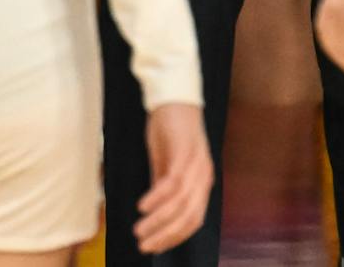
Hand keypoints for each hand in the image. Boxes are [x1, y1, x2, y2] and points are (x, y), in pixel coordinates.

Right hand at [133, 102, 211, 254]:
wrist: (173, 96)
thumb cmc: (171, 131)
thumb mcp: (167, 165)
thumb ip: (164, 188)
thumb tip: (155, 215)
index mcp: (202, 181)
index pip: (194, 220)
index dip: (175, 237)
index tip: (155, 248)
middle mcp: (204, 175)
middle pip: (189, 216)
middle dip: (166, 236)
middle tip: (144, 246)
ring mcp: (196, 163)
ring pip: (180, 203)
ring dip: (158, 221)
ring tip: (139, 230)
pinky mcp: (184, 151)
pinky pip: (172, 182)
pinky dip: (157, 198)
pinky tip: (142, 207)